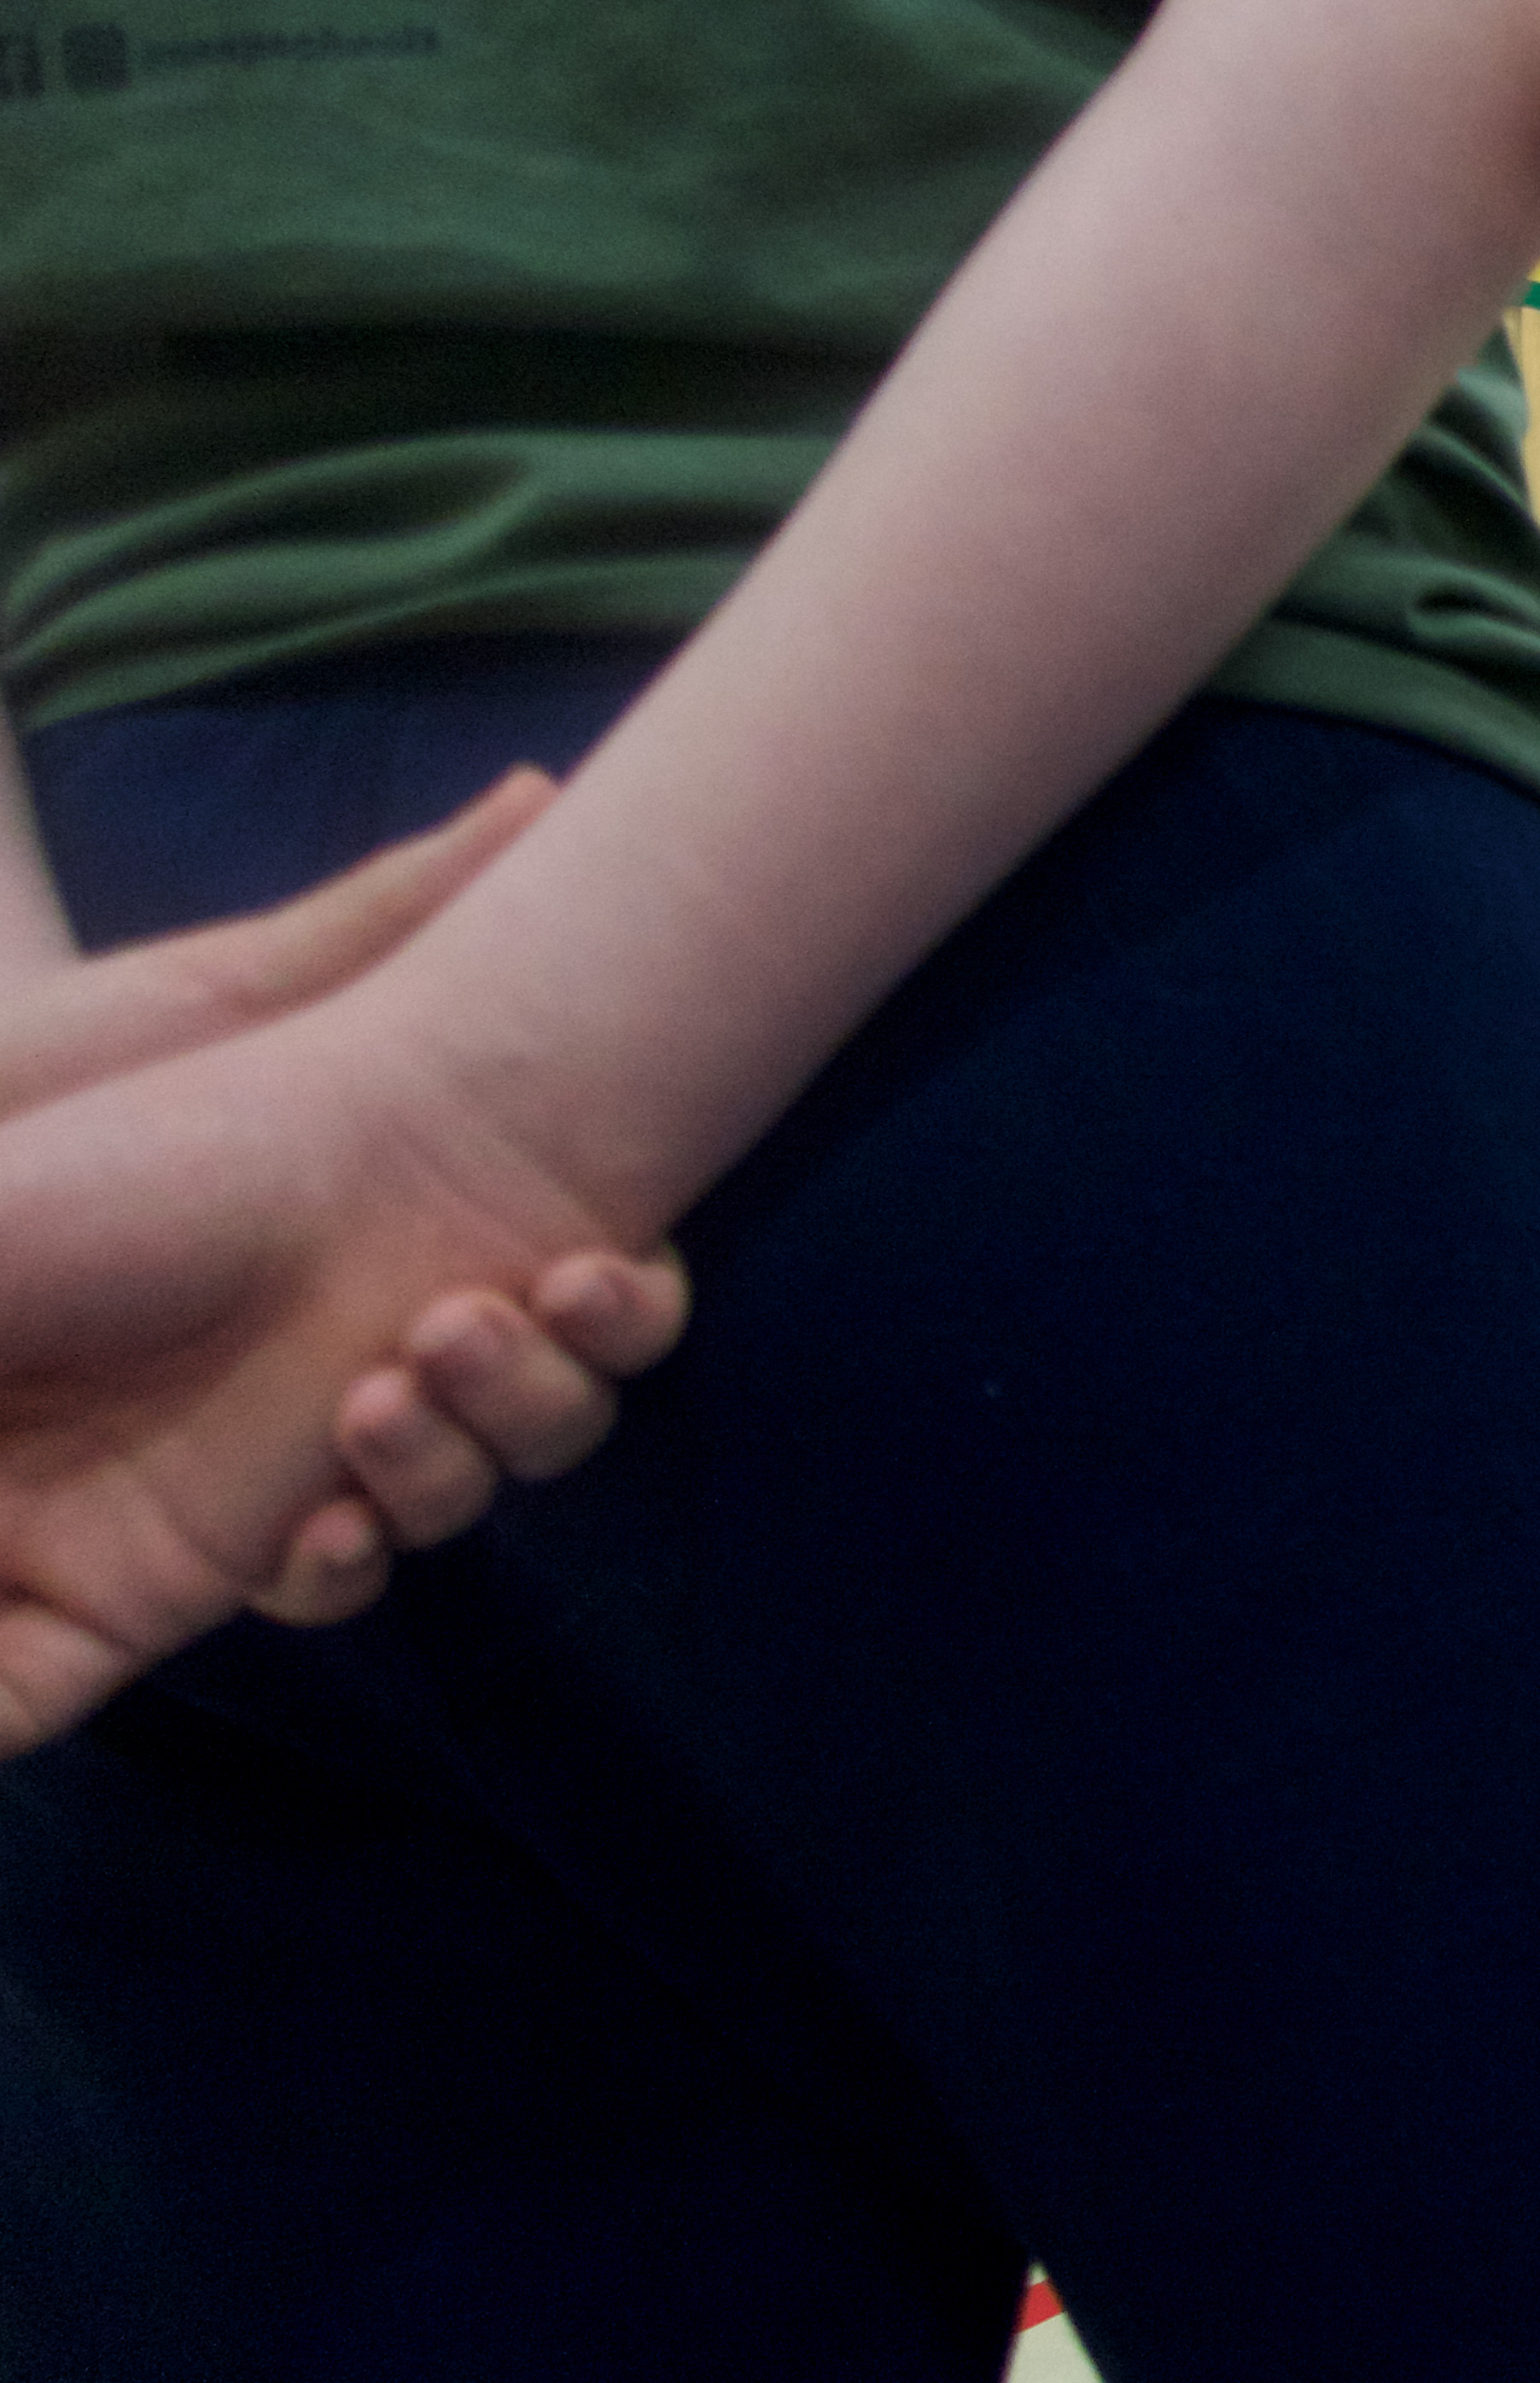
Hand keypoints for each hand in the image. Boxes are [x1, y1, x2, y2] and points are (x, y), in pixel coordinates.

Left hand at [0, 772, 682, 1626]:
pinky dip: (335, 1574)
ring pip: (446, 1505)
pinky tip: (305, 1535)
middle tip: (456, 1328)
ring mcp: (289, 1465)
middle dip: (539, 1394)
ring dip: (444, 1473)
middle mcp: (388, 1360)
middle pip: (544, 1422)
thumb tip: (538, 791)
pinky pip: (314, 1591)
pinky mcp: (183, 1563)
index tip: (590, 1268)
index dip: (626, 1305)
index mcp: (425, 1246)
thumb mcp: (221, 998)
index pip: (592, 1302)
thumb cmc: (72, 1087)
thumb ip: (389, 918)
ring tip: (372, 1405)